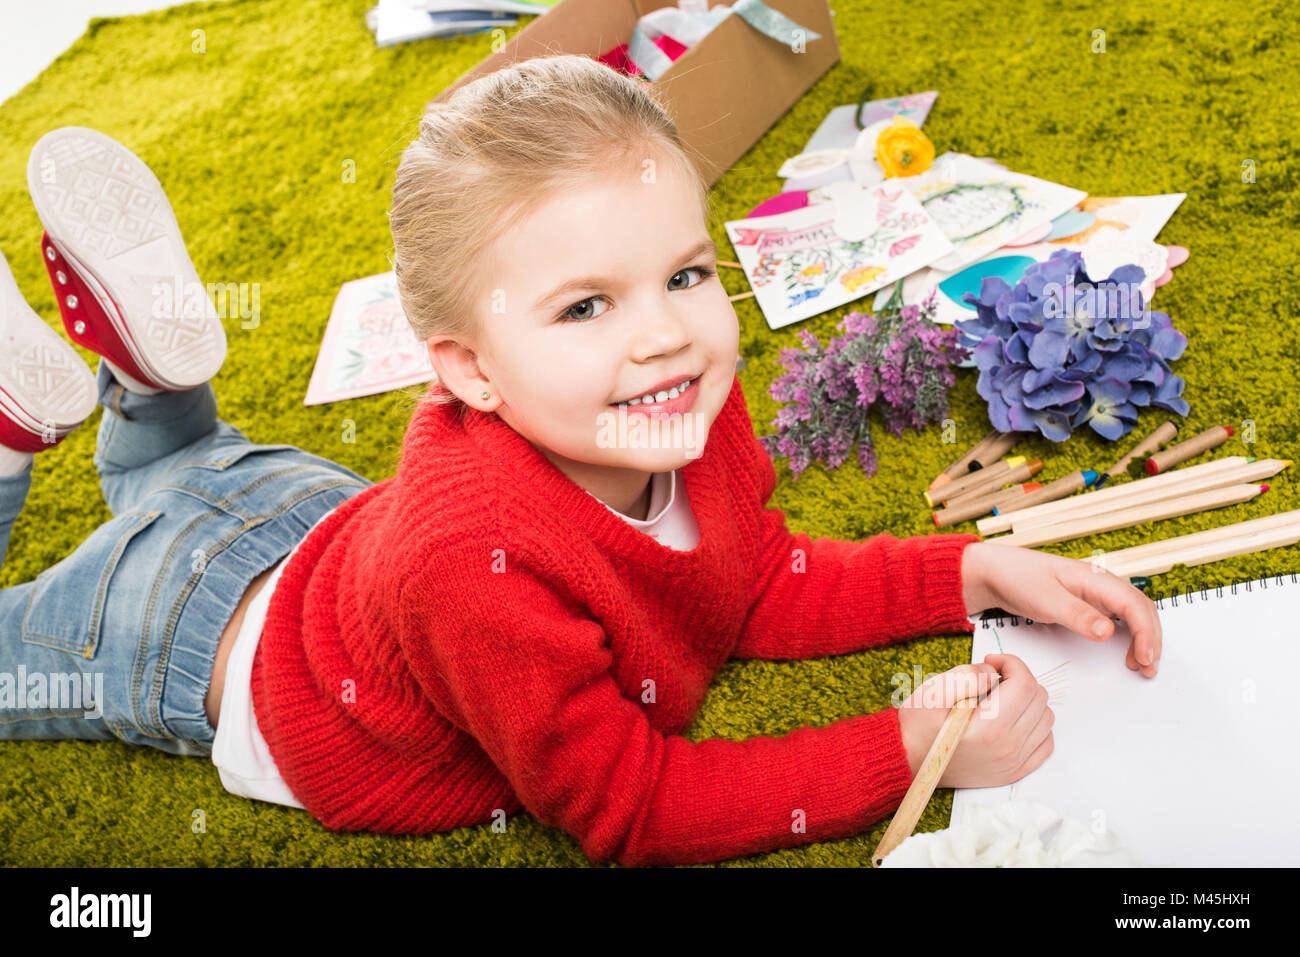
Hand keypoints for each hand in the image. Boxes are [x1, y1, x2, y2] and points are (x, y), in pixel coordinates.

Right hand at [896, 655, 1053, 787]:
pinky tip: (1012, 719)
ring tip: (1001, 698)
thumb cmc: (918, 726)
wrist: (908, 761)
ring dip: (1028, 700)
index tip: (990, 662)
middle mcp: (1008, 748)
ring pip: (1046, 718)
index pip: (1024, 683)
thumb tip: (993, 672)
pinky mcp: (1014, 771)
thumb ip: (966, 676)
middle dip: (1019, 679)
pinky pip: (1045, 743)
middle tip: (992, 679)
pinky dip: (1035, 725)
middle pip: (1038, 698)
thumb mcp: (933, 692)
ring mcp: (1014, 762)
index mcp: (990, 728)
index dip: (1011, 663)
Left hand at [961, 541, 1162, 677]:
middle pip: (1141, 609)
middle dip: (1151, 639)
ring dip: (1144, 637)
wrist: (994, 572)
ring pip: (1133, 613)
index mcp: (1095, 578)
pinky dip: (1129, 635)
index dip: (1146, 633)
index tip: (1145, 659)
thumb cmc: (1017, 578)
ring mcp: (1095, 592)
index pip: (1135, 605)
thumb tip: (1109, 632)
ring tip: (1140, 664)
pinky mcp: (1087, 601)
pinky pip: (1118, 617)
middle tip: (1148, 668)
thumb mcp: (1044, 599)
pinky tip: (1125, 650)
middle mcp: (1101, 583)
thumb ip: (1076, 614)